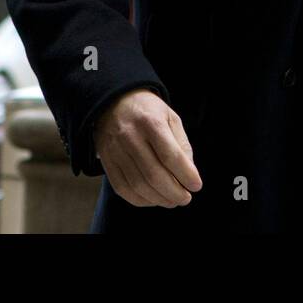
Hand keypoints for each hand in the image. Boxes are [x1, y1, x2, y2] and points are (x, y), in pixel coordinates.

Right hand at [93, 88, 201, 207]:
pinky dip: (140, 200)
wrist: (114, 102)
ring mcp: (116, 150)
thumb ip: (181, 145)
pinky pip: (122, 188)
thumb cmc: (148, 112)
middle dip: (174, 192)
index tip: (196, 185)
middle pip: (154, 174)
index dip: (185, 174)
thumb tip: (189, 174)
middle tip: (185, 198)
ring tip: (172, 201)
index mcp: (150, 122)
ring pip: (138, 185)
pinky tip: (153, 199)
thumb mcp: (171, 118)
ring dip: (159, 199)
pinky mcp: (106, 161)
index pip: (170, 155)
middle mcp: (130, 136)